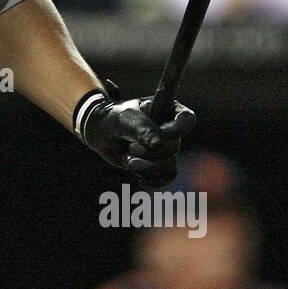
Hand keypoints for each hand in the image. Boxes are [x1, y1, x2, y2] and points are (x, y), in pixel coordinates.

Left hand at [76, 79, 195, 186]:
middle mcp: (172, 130)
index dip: (176, 130)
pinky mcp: (161, 165)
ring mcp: (167, 148)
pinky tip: (135, 171)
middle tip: (130, 144)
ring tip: (128, 159)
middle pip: (173, 148)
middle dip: (147, 151)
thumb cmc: (114, 119)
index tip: (159, 133)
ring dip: (145, 166)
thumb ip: (142, 129)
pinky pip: (166, 177)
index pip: (187, 120)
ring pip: (169, 166)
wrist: (100, 133)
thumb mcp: (125, 119)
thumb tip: (159, 145)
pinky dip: (149, 178)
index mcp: (168, 110)